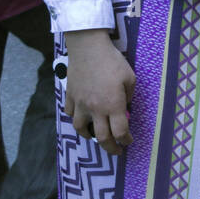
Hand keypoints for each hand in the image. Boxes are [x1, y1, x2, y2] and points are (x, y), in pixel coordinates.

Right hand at [65, 29, 134, 155]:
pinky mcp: (70, 95)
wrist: (88, 47)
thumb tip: (125, 106)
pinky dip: (75, 118)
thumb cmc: (112, 61)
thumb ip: (128, 96)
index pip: (120, 132)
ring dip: (89, 136)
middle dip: (110, 148)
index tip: (128, 141)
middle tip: (116, 150)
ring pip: (80, 128)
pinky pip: (70, 112)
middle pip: (101, 138)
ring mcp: (80, 103)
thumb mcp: (130, 78)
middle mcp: (95, 109)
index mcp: (113, 106)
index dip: (125, 140)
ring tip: (95, 135)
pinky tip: (81, 116)